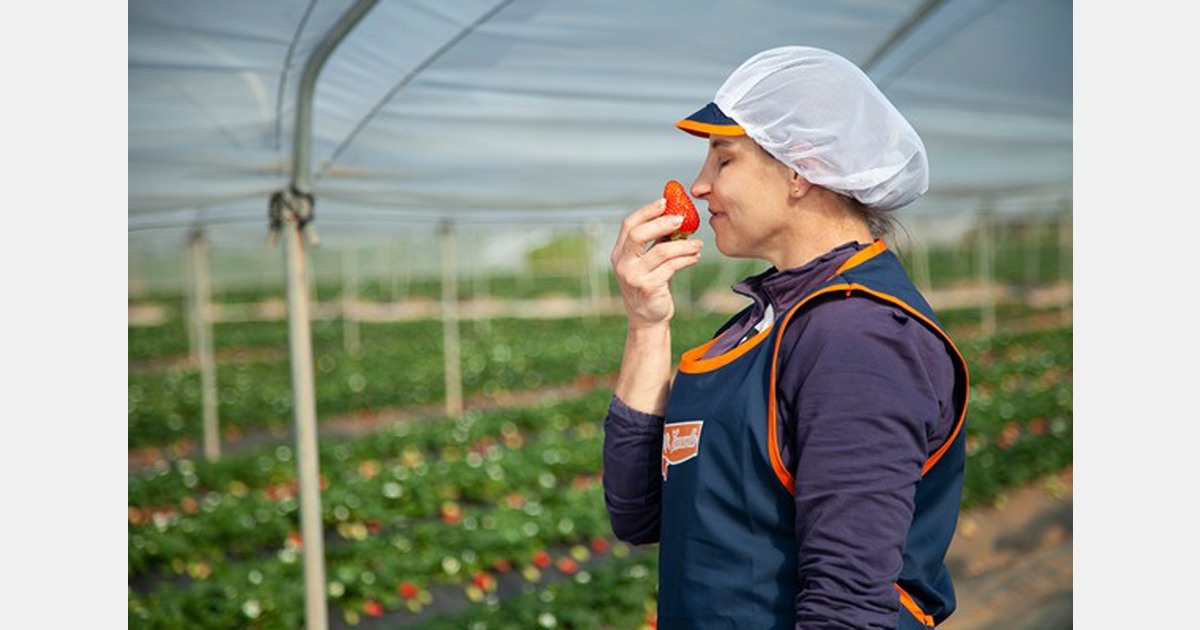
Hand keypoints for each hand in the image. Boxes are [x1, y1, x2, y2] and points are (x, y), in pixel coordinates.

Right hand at [610, 198, 702, 329]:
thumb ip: (654, 242)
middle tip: (682, 219)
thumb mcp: (646, 262)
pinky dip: (686, 259)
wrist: (647, 319)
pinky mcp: (648, 288)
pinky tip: (694, 257)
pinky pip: (671, 267)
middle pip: (639, 234)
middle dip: (662, 223)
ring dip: (683, 245)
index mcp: (619, 253)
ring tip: (697, 243)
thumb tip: (675, 216)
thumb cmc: (650, 285)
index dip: (646, 211)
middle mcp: (622, 264)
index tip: (665, 201)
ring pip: (661, 251)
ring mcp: (633, 277)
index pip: (629, 225)